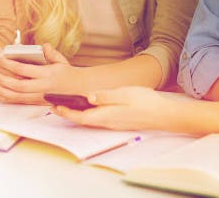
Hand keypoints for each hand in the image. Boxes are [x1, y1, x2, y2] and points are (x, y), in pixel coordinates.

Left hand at [0, 43, 76, 104]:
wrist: (79, 90)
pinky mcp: (39, 103)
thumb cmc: (69, 73)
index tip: (1, 59)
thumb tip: (44, 46)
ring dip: (2, 90)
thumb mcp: (62, 61)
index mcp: (47, 75)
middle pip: (17, 86)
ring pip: (17, 96)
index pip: (24, 70)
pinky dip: (8, 99)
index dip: (10, 65)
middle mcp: (43, 87)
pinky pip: (21, 102)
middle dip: (2, 80)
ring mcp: (40, 97)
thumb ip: (52, 53)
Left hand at [53, 86, 176, 131]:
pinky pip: (99, 119)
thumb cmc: (146, 102)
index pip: (81, 117)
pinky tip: (89, 105)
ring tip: (68, 104)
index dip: (66, 112)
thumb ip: (105, 96)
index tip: (54, 106)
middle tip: (56, 105)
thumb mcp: (124, 94)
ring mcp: (114, 123)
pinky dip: (89, 113)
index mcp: (107, 115)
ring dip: (78, 113)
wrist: (164, 114)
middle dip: (68, 113)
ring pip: (91, 120)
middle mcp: (108, 122)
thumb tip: (88, 97)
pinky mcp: (119, 121)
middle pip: (83, 120)